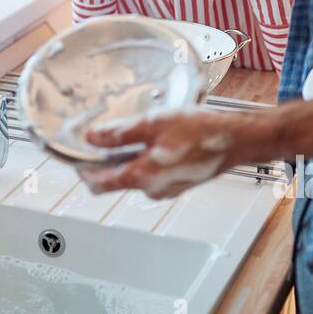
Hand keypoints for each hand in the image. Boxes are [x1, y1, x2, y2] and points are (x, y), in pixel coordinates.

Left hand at [78, 106, 244, 198]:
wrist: (236, 139)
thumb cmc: (201, 132)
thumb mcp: (152, 124)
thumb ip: (118, 133)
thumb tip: (92, 138)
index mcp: (141, 177)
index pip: (99, 185)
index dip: (83, 172)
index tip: (76, 159)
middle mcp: (152, 189)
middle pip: (116, 180)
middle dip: (105, 162)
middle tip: (101, 140)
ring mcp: (166, 188)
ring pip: (135, 175)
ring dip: (128, 158)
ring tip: (133, 134)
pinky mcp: (178, 182)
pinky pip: (153, 174)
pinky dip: (146, 159)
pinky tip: (156, 140)